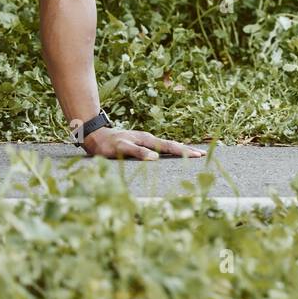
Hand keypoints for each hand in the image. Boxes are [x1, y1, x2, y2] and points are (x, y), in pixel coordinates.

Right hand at [83, 127, 205, 159]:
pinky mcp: (121, 146)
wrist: (95, 136)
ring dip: (171, 149)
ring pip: (155, 145)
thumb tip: (161, 162)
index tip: (202, 154)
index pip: (172, 146)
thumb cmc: (118, 145)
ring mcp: (133, 141)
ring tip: (185, 154)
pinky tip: (152, 158)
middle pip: (169, 144)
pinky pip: (134, 150)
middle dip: (185, 150)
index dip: (187, 150)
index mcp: (150, 141)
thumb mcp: (135, 149)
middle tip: (200, 155)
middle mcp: (145, 139)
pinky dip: (144, 154)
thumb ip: (147, 154)